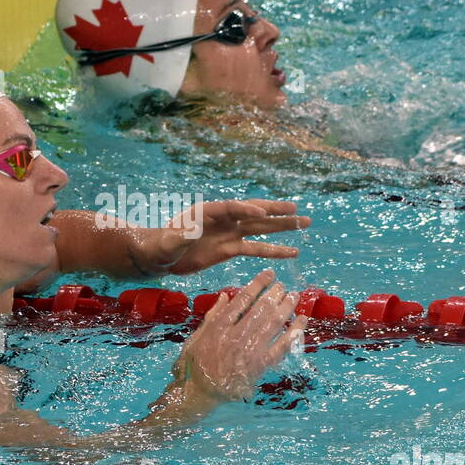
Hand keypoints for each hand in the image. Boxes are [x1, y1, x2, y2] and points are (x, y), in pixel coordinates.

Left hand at [132, 199, 310, 276]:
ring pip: (259, 228)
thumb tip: (189, 231)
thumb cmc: (160, 245)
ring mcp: (229, 233)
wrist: (159, 256)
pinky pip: (256, 248)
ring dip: (281, 226)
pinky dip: (273, 251)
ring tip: (304, 223)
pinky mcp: (230, 249)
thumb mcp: (168, 241)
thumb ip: (179, 236)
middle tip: (297, 209)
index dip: (245, 208)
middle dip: (274, 211)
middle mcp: (222, 219)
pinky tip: (292, 252)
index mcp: (206, 211)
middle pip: (252, 212)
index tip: (261, 211)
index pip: (230, 208)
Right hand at [171, 269, 306, 402]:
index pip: (243, 299)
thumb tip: (224, 296)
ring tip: (294, 297)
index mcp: (220, 326)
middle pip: (262, 308)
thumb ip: (212, 316)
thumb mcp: (196, 336)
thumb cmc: (195, 364)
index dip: (258, 284)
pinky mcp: (260, 366)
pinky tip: (302, 321)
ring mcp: (250, 351)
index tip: (269, 274)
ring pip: (274, 324)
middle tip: (283, 286)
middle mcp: (236, 336)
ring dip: (287, 308)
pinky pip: (282, 347)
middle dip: (275, 294)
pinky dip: (294, 333)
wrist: (199, 393)